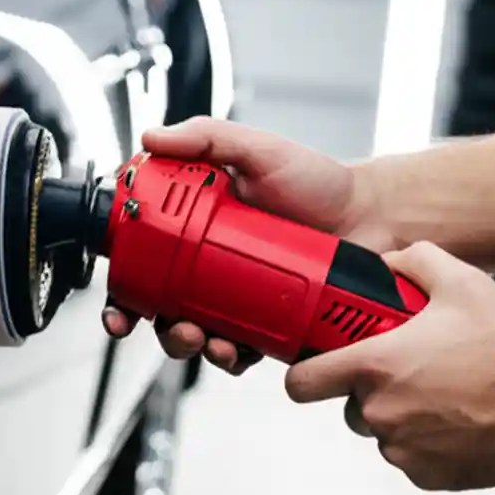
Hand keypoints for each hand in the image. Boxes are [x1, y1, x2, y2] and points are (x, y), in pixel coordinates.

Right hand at [102, 116, 391, 373]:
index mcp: (192, 226)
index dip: (122, 285)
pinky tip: (238, 351)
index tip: (119, 303)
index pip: (141, 258)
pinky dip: (230, 357)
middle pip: (156, 305)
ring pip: (191, 331)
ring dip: (187, 344)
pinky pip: (236, 349)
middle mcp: (205, 264)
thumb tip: (152, 138)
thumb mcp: (258, 150)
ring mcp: (234, 295)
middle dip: (153, 325)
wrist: (376, 218)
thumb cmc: (319, 182)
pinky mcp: (265, 322)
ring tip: (207, 340)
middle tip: (172, 324)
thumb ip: (206, 137)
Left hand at [284, 242, 494, 490]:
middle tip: (405, 374)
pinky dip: (426, 443)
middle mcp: (381, 412)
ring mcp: (402, 448)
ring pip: (382, 432)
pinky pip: (411, 457)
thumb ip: (413, 262)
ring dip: (400, 416)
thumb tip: (386, 262)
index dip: (303, 375)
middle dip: (368, 391)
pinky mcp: (427, 476)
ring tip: (439, 394)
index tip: (313, 369)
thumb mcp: (460, 284)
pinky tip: (455, 419)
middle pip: (348, 406)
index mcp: (374, 367)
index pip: (301, 383)